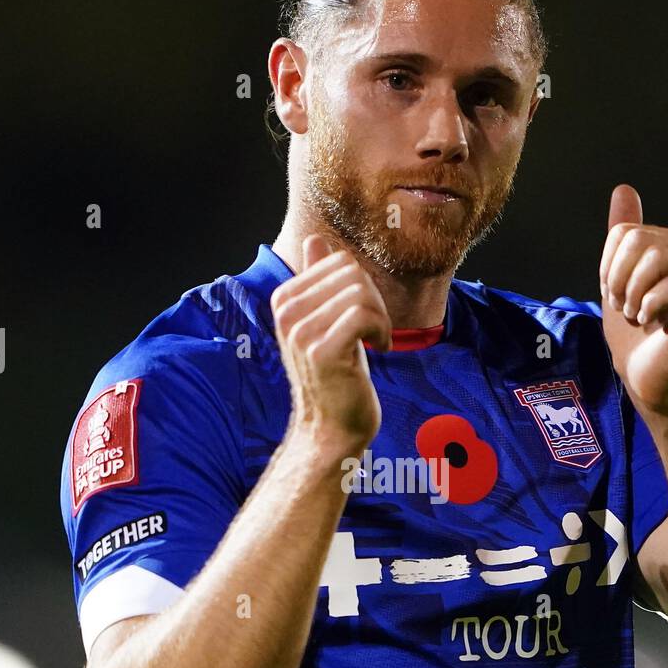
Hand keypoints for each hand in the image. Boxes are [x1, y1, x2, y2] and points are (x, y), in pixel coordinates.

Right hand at [271, 234, 391, 457]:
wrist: (332, 427)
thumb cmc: (336, 374)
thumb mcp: (326, 321)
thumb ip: (318, 280)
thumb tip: (315, 240)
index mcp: (284, 299)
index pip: (340, 262)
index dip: (364, 287)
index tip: (363, 319)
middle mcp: (286, 312)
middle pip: (352, 273)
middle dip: (375, 300)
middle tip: (376, 330)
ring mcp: (300, 332)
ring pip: (361, 293)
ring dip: (381, 318)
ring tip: (377, 341)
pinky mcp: (321, 351)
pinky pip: (365, 315)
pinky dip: (383, 331)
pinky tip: (381, 349)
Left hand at [599, 184, 667, 416]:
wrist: (644, 377)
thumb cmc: (633, 334)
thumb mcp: (617, 279)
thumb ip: (622, 236)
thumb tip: (624, 189)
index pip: (628, 233)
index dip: (610, 265)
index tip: (615, 293)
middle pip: (641, 241)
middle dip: (619, 278)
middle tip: (624, 306)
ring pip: (657, 260)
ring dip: (633, 294)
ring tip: (637, 314)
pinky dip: (649, 306)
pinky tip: (650, 321)